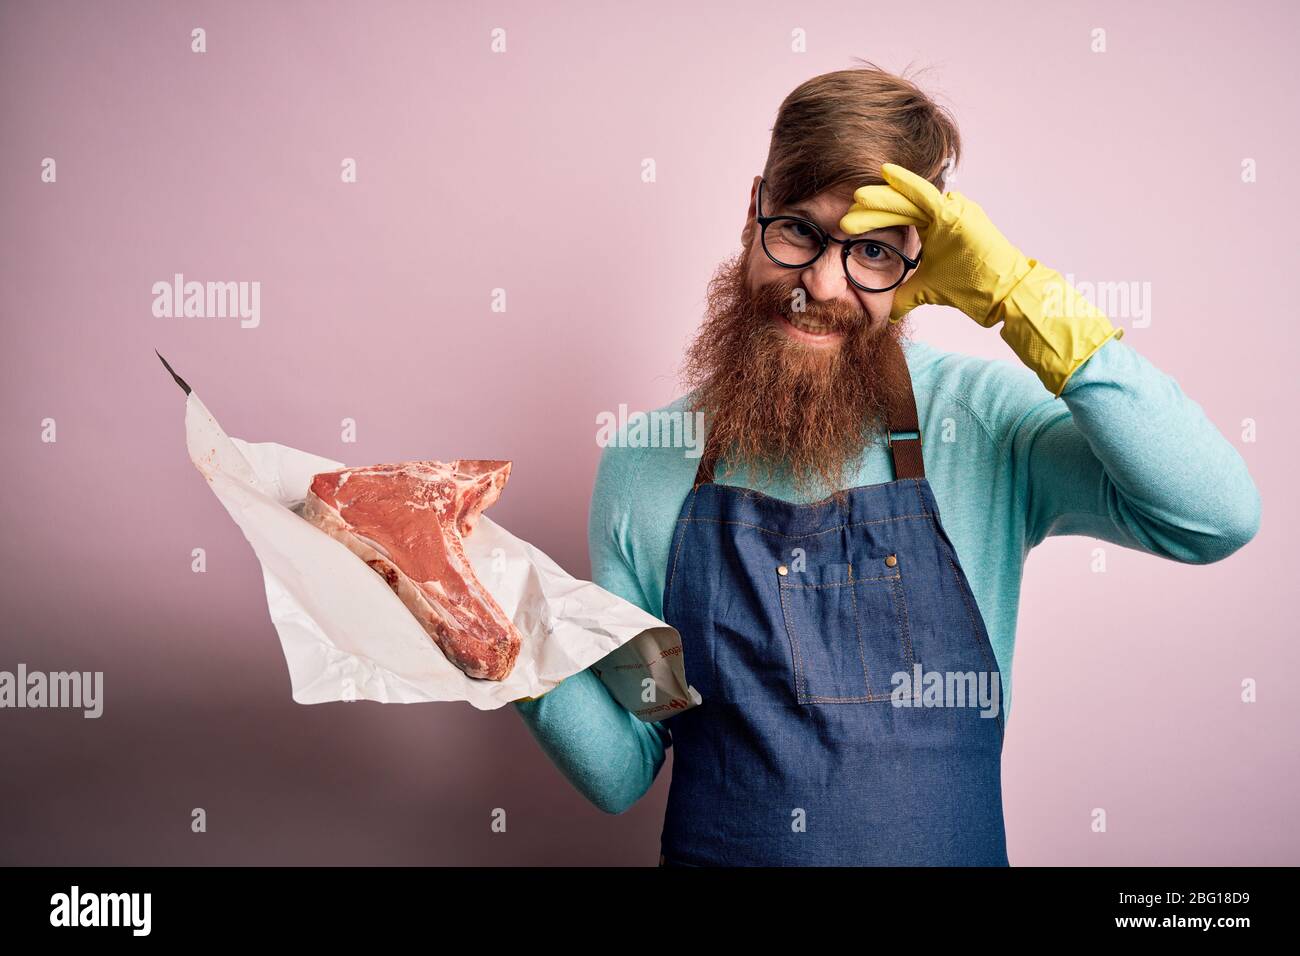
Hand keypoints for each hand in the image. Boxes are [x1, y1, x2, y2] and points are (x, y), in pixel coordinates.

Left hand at [839, 162, 1121, 396]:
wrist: (1000, 295)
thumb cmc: (971, 289)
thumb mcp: (927, 290)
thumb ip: (906, 295)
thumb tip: (887, 312)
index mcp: (935, 228)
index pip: (897, 219)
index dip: (872, 221)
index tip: (846, 227)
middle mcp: (944, 213)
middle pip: (900, 206)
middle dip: (871, 209)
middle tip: (845, 214)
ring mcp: (952, 209)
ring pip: (909, 199)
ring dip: (882, 198)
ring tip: (857, 199)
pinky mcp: (957, 212)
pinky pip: (927, 193)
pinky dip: (906, 183)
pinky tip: (886, 175)